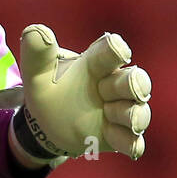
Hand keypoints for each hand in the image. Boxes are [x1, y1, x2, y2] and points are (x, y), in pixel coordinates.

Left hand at [0, 25, 151, 160]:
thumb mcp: (37, 71)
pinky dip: (131, 143)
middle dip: (133, 84)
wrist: (45, 122)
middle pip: (135, 81)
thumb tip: (37, 32)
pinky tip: (127, 145)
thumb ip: (37, 52)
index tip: (119, 51)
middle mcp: (114, 86)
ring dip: (131, 114)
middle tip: (122, 89)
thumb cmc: (48, 89)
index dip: (117, 50)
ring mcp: (119, 112)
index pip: (112, 52)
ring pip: (139, 112)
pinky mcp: (119, 136)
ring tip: (111, 114)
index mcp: (97, 64)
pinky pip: (133, 142)